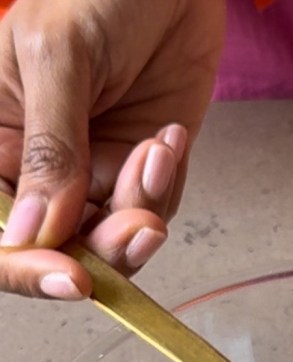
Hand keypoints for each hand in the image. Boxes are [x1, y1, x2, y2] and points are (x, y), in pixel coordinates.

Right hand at [0, 0, 224, 298]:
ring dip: (141, 211)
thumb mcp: (57, 56)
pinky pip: (151, 211)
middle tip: (140, 225)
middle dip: (103, 249)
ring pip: (110, 242)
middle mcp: (34, 171)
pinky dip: (165, 186)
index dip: (26, 268)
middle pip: (57, 253)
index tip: (72, 278)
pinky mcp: (137, 172)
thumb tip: (36, 234)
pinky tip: (168, 135)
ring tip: (159, 151)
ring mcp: (87, 176)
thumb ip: (50, 148)